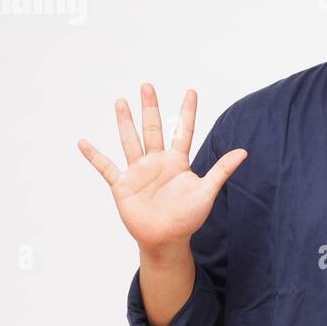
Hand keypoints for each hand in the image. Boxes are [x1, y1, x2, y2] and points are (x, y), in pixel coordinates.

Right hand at [78, 83, 246, 253]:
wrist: (166, 239)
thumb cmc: (188, 218)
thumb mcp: (206, 191)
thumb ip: (222, 170)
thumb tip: (244, 151)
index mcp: (177, 162)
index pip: (183, 130)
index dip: (188, 112)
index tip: (192, 92)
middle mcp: (157, 162)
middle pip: (153, 129)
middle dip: (150, 108)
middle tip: (147, 86)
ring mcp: (138, 172)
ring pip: (130, 141)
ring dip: (125, 122)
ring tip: (121, 102)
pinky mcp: (123, 185)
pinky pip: (106, 167)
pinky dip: (94, 156)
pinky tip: (83, 143)